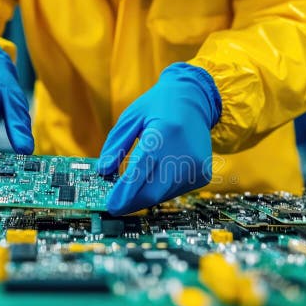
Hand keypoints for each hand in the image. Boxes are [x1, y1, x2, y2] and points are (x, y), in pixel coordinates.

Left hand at [98, 63, 220, 214]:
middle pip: (153, 190)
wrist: (193, 100)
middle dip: (131, 202)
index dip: (125, 191)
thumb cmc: (158, 107)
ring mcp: (196, 165)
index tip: (111, 205)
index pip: (141, 169)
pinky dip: (160, 191)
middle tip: (115, 205)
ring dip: (144, 196)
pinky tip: (153, 180)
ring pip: (163, 194)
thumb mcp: (131, 117)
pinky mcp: (202, 174)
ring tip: (132, 190)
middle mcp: (183, 151)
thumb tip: (103, 171)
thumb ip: (116, 144)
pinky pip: (175, 191)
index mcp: (164, 133)